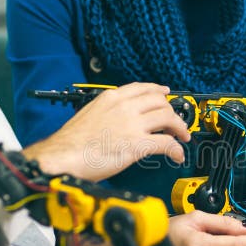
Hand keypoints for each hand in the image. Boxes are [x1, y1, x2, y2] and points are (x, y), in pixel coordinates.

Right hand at [23, 82, 191, 180]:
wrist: (62, 157)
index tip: (165, 93)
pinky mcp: (138, 144)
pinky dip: (176, 149)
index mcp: (111, 98)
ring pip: (168, 118)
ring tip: (182, 137)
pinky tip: (177, 155)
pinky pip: (166, 143)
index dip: (159, 91)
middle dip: (172, 111)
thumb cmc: (70, 143)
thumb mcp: (88, 114)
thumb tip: (116, 120)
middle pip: (160, 101)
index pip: (142, 88)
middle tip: (177, 122)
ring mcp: (132, 124)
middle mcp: (124, 107)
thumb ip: (106, 112)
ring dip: (179, 128)